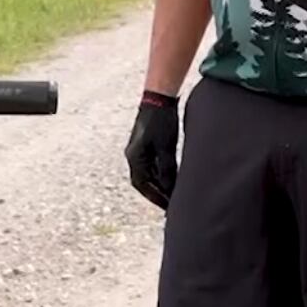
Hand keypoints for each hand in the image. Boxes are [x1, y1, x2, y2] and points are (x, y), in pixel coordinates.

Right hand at [125, 90, 179, 209]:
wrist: (159, 98)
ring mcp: (139, 150)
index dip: (155, 198)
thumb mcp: (166, 147)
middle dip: (156, 194)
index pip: (142, 185)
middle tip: (170, 206)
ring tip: (172, 195)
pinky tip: (172, 178)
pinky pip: (152, 165)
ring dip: (158, 185)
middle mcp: (133, 155)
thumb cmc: (161, 121)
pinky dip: (160, 174)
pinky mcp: (146, 144)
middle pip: (143, 182)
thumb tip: (169, 189)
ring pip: (148, 174)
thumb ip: (167, 169)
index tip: (167, 208)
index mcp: (135, 157)